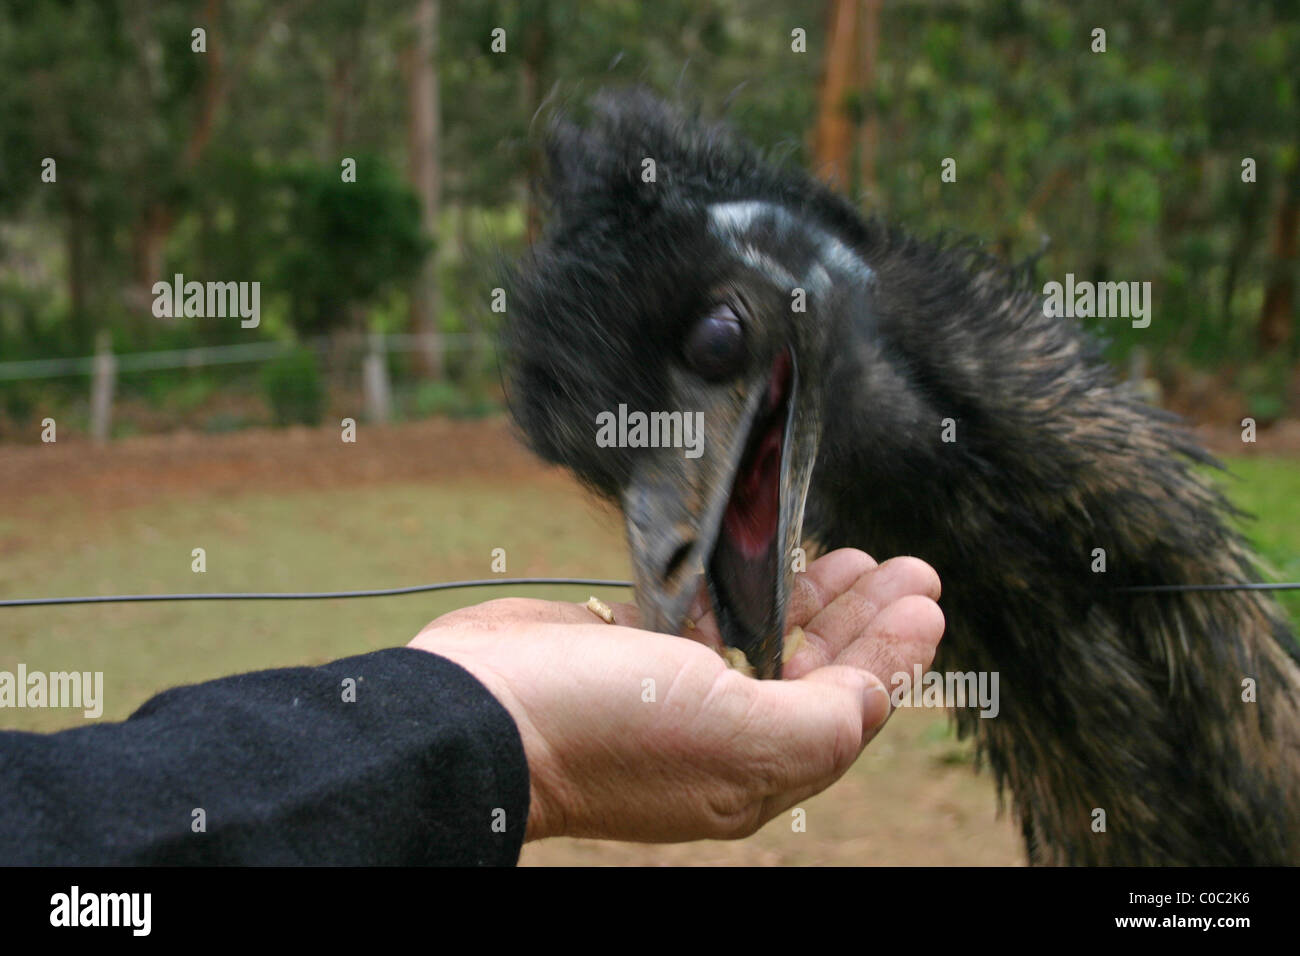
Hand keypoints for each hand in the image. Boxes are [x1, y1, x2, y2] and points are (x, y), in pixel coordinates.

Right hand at [408, 549, 942, 842]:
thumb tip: (875, 695)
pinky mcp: (630, 647)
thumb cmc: (608, 728)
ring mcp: (672, 692)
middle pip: (815, 673)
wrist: (480, 709)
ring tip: (851, 557)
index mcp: (753, 772)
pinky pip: (703, 616)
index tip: (927, 599)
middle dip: (863, 620)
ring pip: (764, 642)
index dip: (893, 654)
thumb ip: (822, 723)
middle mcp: (720, 737)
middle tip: (907, 567)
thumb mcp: (738, 737)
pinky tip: (757, 562)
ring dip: (808, 599)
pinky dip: (737, 590)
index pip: (848, 710)